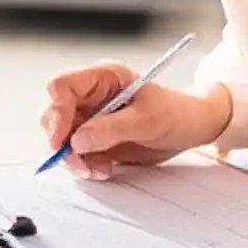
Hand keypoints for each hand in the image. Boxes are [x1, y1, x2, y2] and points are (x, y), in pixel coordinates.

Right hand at [39, 62, 231, 178]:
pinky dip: (86, 165)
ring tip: (99, 169)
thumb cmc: (176, 114)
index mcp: (102, 79)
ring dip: (76, 158)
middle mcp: (91, 96)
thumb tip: (77, 140)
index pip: (62, 86)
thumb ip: (112, 129)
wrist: (191, 129)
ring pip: (63, 138)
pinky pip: (77, 153)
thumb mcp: (148, 120)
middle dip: (63, 141)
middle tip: (79, 161)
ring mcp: (91, 117)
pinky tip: (105, 169)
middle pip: (55, 114)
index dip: (57, 111)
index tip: (63, 139)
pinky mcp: (95, 138)